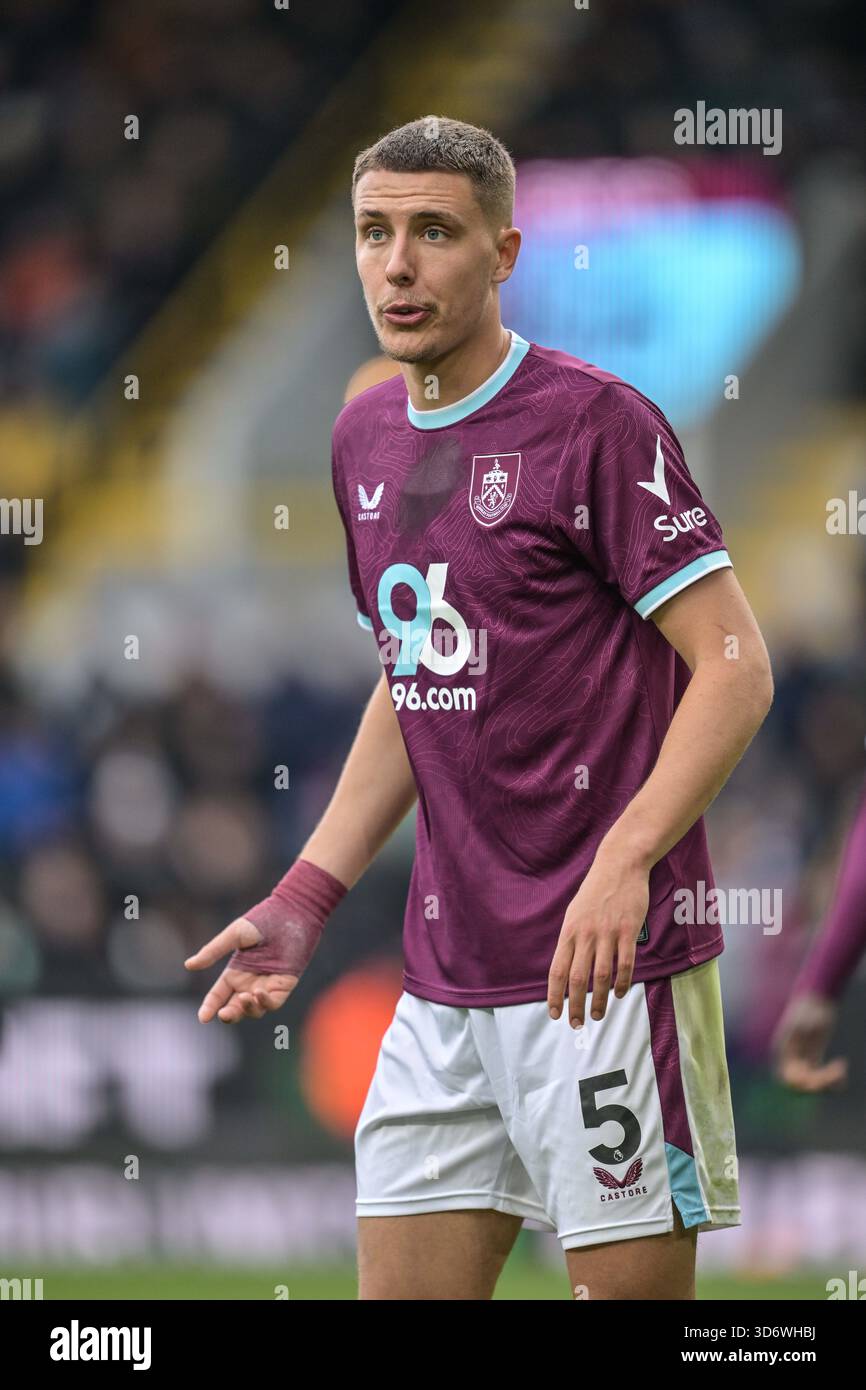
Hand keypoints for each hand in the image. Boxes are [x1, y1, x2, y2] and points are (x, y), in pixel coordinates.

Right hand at [184, 917, 298, 1022]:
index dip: (210, 1007)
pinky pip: (274, 1002)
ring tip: (245, 998)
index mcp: (235, 972)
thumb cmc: (262, 920)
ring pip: (254, 1009)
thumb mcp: (234, 935)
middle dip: (229, 1014)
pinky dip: (265, 1002)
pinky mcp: (285, 984)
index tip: (203, 1018)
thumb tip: (188, 965)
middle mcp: (250, 981)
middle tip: (223, 1015)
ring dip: (248, 1009)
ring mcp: (267, 984)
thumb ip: (213, 952)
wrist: (291, 913)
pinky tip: (258, 993)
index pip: (219, 995)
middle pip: (235, 1007)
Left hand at [548, 847, 648, 1026]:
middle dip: (576, 1006)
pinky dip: (622, 983)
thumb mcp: (574, 914)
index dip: (554, 995)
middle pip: (577, 979)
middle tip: (577, 1025)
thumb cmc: (595, 892)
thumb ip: (571, 941)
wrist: (619, 866)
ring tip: (597, 1015)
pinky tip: (619, 994)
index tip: (555, 1014)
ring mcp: (607, 933)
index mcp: (568, 932)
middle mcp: (585, 935)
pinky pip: (625, 963)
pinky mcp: (628, 930)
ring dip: (599, 1000)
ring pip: (601, 975)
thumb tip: (565, 970)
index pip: (557, 970)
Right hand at [770, 992, 846, 1091]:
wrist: (816, 998)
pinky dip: (831, 1079)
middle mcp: (791, 1057)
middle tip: (835, 1073)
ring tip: (841, 1071)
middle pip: (801, 1084)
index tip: (815, 1076)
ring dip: (827, 1083)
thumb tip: (804, 1029)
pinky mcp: (815, 1057)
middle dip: (818, 1083)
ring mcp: (803, 1058)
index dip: (800, 1083)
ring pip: (812, 1082)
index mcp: (784, 1051)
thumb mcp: (806, 1014)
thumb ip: (803, 1023)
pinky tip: (842, 1071)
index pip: (787, 1077)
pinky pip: (821, 1075)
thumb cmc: (809, 1005)